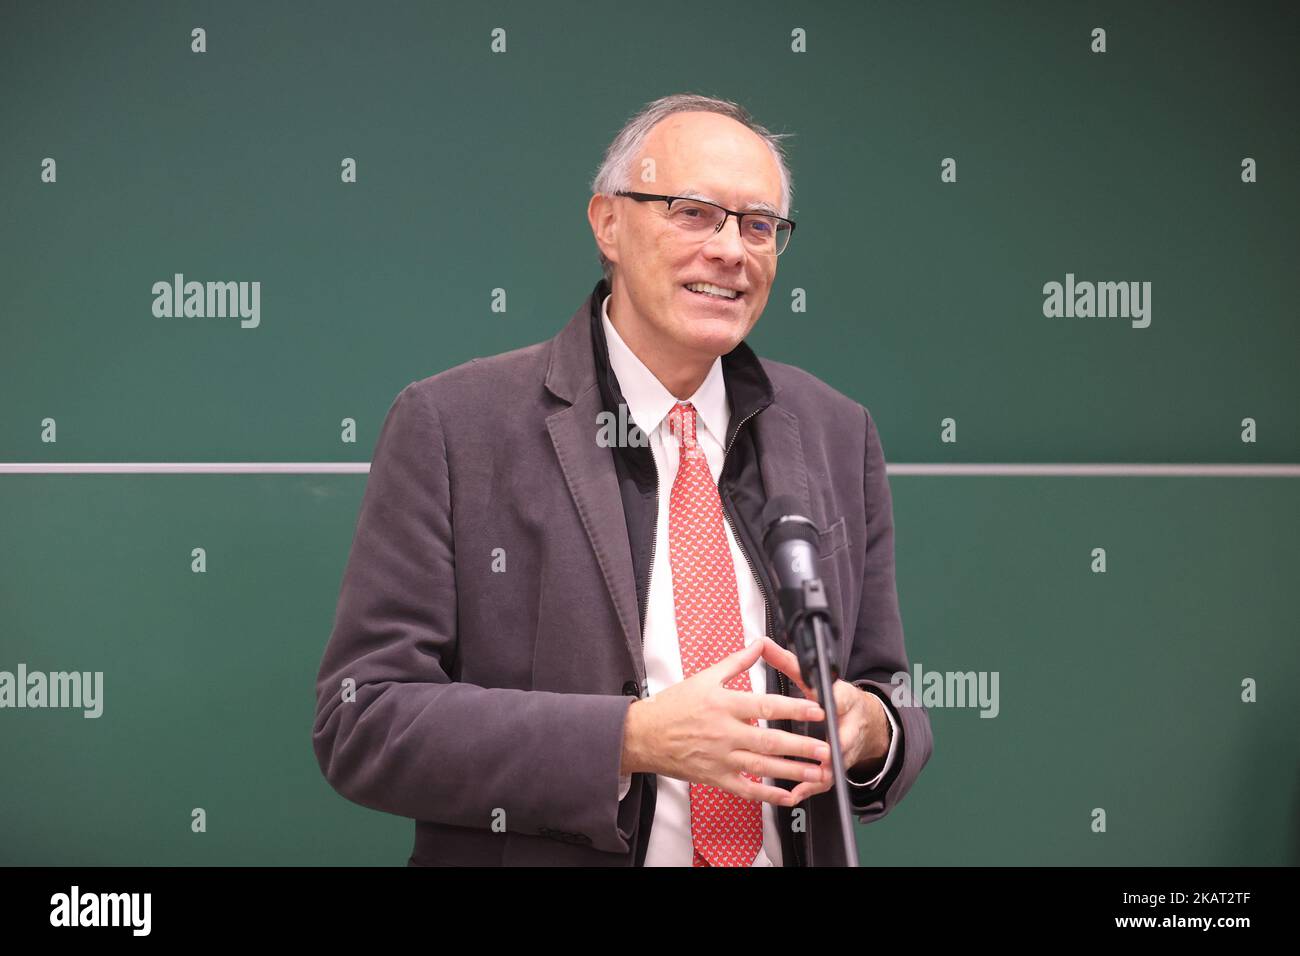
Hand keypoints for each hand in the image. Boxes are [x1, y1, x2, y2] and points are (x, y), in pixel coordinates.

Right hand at [620, 636, 832, 806]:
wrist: (643, 735)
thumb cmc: (673, 706)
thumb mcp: (704, 677)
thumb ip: (737, 662)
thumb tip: (759, 643)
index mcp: (723, 705)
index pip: (765, 707)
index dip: (794, 710)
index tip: (817, 711)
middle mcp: (724, 733)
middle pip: (769, 741)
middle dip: (801, 747)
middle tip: (827, 748)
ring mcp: (720, 758)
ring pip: (762, 768)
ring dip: (793, 772)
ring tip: (817, 773)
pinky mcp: (715, 777)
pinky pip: (746, 789)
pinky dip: (767, 794)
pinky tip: (787, 795)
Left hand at [762, 640, 890, 797]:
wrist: (864, 722)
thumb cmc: (835, 699)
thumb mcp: (817, 678)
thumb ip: (789, 663)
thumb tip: (764, 644)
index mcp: (842, 700)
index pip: (838, 699)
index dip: (829, 702)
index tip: (818, 706)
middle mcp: (846, 728)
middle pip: (839, 740)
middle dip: (826, 749)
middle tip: (818, 754)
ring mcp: (843, 751)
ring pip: (832, 766)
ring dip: (817, 775)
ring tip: (799, 782)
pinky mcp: (837, 768)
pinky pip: (825, 782)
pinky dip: (809, 788)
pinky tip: (792, 794)